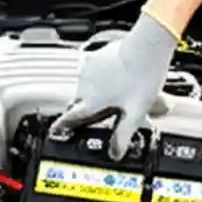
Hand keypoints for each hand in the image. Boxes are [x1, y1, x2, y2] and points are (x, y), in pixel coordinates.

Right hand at [49, 12, 177, 160]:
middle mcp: (85, 86)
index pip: (69, 118)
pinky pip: (91, 71)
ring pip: (83, 87)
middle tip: (94, 115)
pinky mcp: (95, 56)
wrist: (145, 48)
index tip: (55, 131)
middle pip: (76, 103)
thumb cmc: (141, 78)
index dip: (61, 127)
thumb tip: (116, 153)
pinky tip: (113, 78)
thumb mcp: (135, 113)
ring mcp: (88, 70)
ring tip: (111, 95)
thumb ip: (123, 135)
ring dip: (91, 93)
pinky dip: (98, 78)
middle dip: (81, 111)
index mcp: (92, 102)